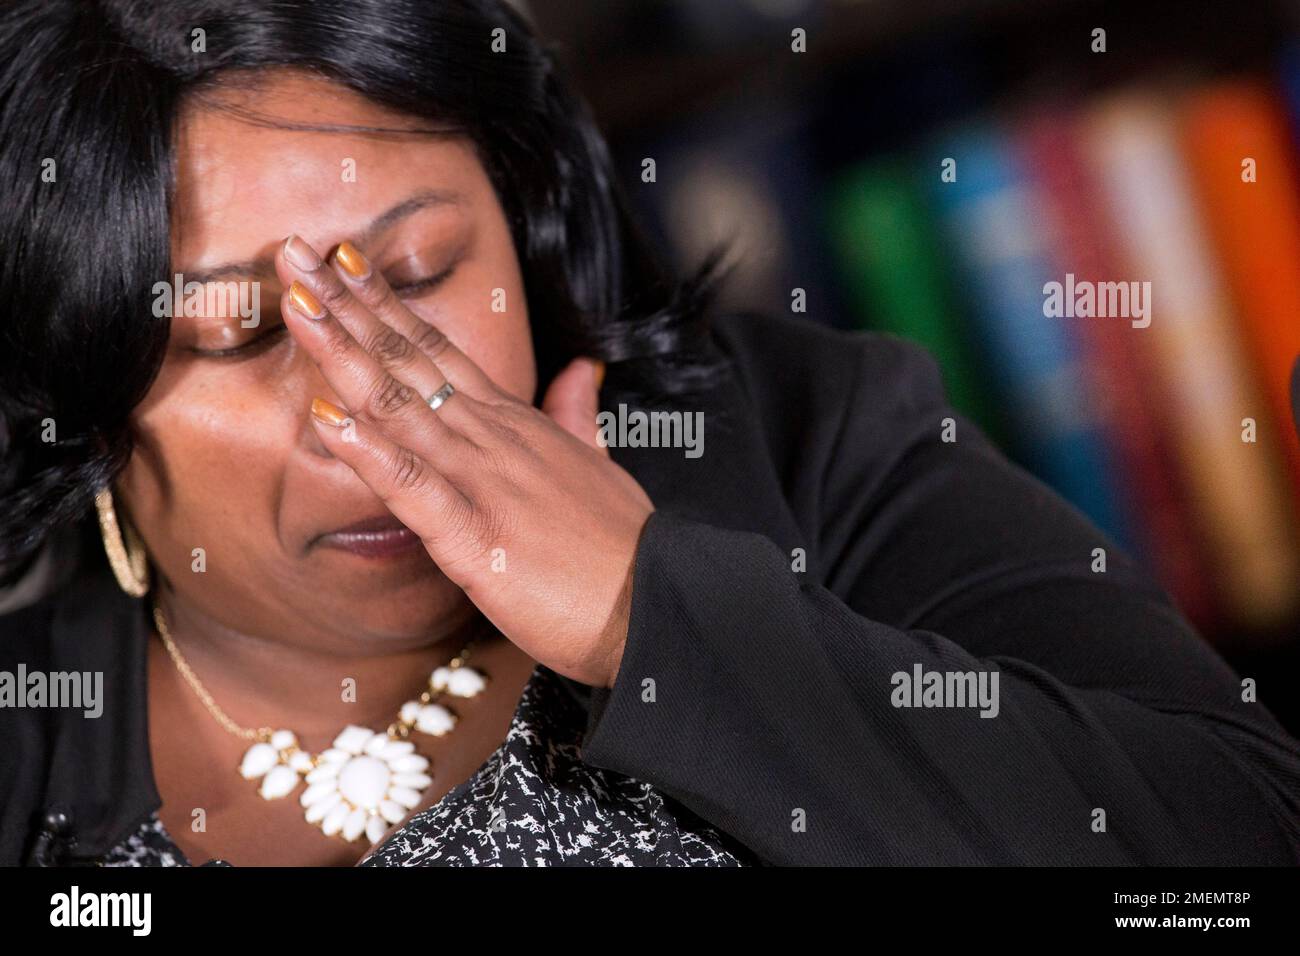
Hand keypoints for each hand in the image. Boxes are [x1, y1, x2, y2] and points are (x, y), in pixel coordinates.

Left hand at [275, 234, 653, 687]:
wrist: (658, 601)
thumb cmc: (622, 545)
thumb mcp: (600, 463)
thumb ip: (579, 412)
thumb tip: (582, 369)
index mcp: (515, 426)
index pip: (439, 351)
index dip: (387, 305)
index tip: (345, 261)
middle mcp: (492, 439)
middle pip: (409, 361)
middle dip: (347, 306)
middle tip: (296, 253)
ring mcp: (483, 482)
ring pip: (401, 407)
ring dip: (344, 354)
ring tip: (296, 307)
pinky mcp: (476, 535)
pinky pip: (413, 486)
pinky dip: (368, 450)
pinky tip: (327, 416)